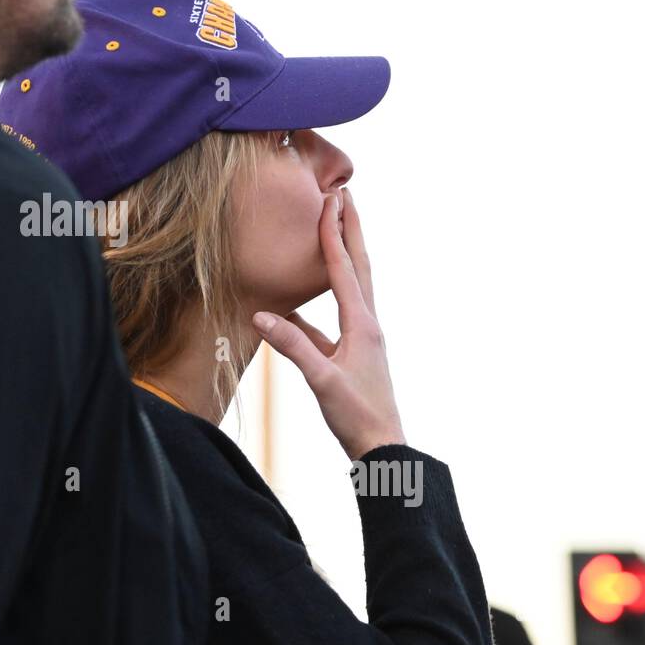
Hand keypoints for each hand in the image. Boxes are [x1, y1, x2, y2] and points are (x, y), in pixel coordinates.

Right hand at [253, 187, 405, 460]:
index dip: (334, 233)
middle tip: (345, 197)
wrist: (383, 448)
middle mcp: (367, 324)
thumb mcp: (321, 380)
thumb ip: (292, 345)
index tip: (331, 199)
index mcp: (362, 324)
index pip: (344, 268)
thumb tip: (261, 314)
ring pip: (350, 287)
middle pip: (358, 266)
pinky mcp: (352, 353)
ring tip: (331, 232)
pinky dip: (316, 303)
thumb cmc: (356, 415)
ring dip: (341, 257)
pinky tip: (291, 307)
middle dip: (350, 230)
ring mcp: (361, 338)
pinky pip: (332, 317)